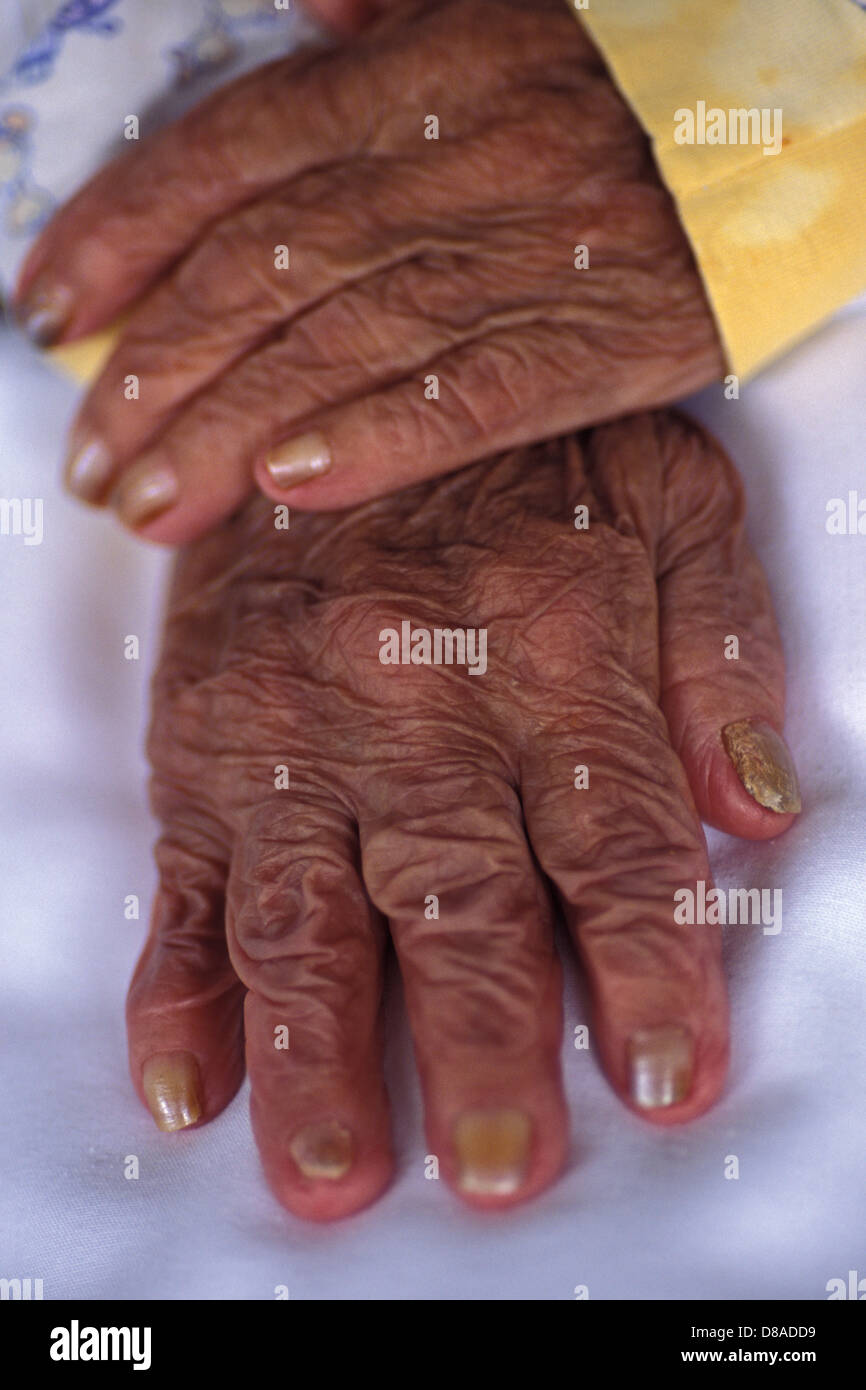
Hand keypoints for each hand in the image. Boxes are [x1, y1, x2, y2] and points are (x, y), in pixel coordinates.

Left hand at [15, 0, 724, 544]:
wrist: (816, 116)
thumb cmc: (651, 74)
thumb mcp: (518, 8)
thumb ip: (397, 9)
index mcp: (426, 71)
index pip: (234, 154)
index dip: (124, 236)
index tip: (49, 314)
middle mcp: (464, 152)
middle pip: (268, 265)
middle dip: (158, 368)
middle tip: (93, 457)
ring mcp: (539, 243)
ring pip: (350, 336)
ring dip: (234, 425)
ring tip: (155, 500)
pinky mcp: (614, 331)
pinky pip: (485, 387)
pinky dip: (384, 433)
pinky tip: (298, 483)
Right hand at [130, 410, 798, 1219]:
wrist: (326, 385)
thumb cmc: (519, 461)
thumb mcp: (669, 507)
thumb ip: (723, 653)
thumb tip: (761, 806)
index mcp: (551, 651)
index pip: (613, 839)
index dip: (649, 964)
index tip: (669, 1078)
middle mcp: (416, 706)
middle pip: (458, 897)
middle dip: (484, 1038)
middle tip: (504, 1165)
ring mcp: (296, 736)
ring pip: (307, 913)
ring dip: (318, 1052)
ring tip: (332, 1171)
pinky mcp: (207, 751)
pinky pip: (188, 880)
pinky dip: (178, 990)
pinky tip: (189, 1084)